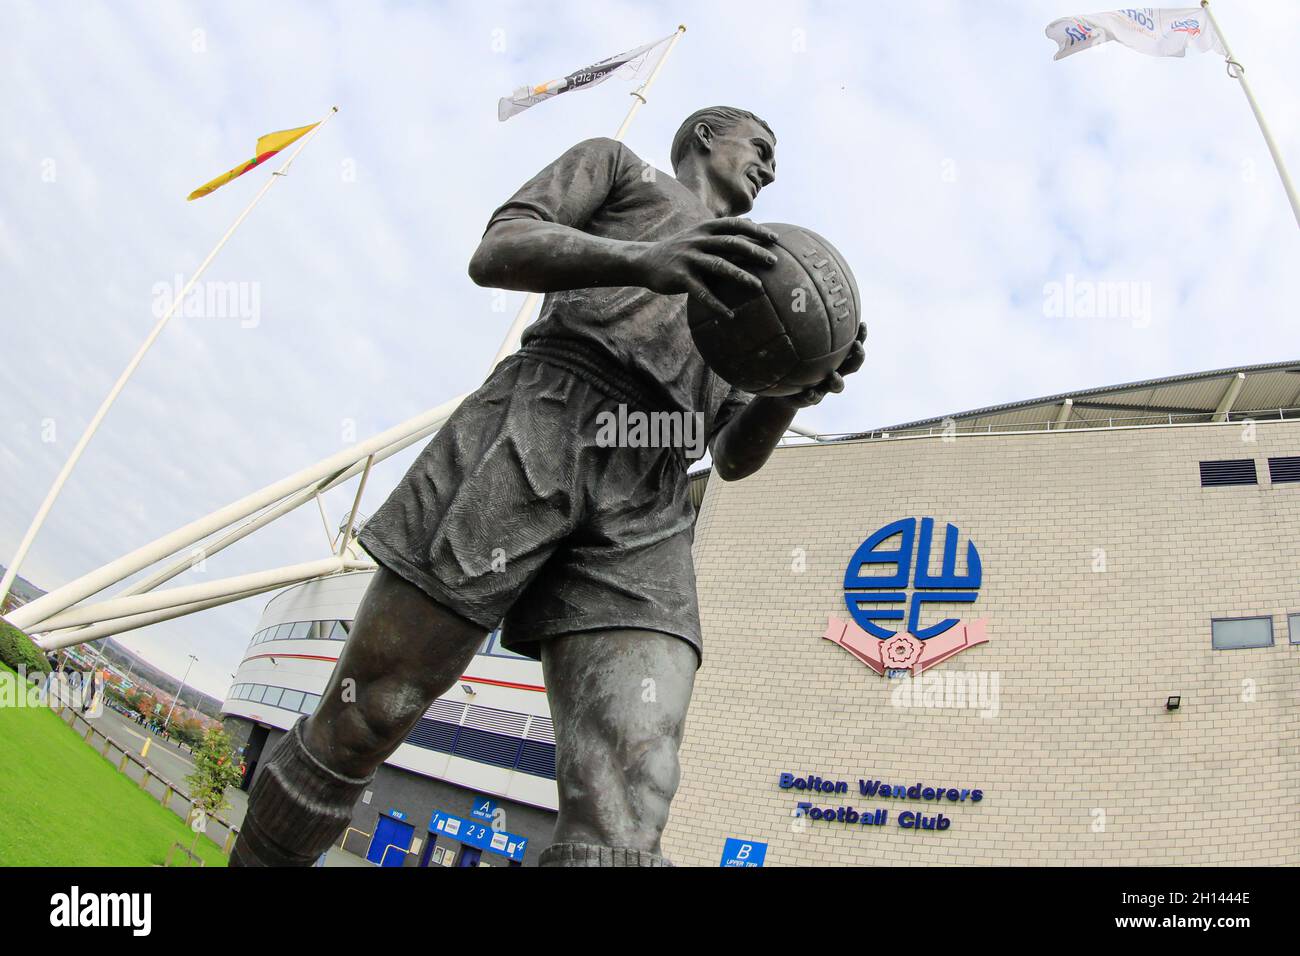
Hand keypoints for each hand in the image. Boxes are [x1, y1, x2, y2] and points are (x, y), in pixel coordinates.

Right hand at [631, 218, 779, 316]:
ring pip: (719, 266)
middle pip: (731, 244)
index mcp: (705, 228)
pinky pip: (701, 292)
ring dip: (741, 276)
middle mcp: (698, 240)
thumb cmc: (680, 250)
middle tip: (773, 262)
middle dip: (754, 252)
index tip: (775, 239)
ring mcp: (689, 258)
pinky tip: (729, 315)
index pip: (734, 225)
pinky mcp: (680, 277)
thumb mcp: (698, 235)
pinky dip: (716, 304)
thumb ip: (722, 233)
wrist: (645, 261)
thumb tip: (751, 224)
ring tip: (758, 287)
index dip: (755, 231)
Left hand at [774, 321, 866, 408]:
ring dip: (837, 381)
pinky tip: (808, 393)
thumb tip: (791, 292)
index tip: (862, 324)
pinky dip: (812, 396)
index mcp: (835, 356)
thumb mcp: (792, 341)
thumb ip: (797, 325)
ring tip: (833, 376)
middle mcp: (834, 370)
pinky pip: (814, 398)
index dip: (861, 336)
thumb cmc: (790, 359)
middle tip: (857, 347)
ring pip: (838, 385)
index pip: (853, 344)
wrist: (782, 387)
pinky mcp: (811, 398)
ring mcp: (824, 385)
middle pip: (853, 365)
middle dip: (858, 356)